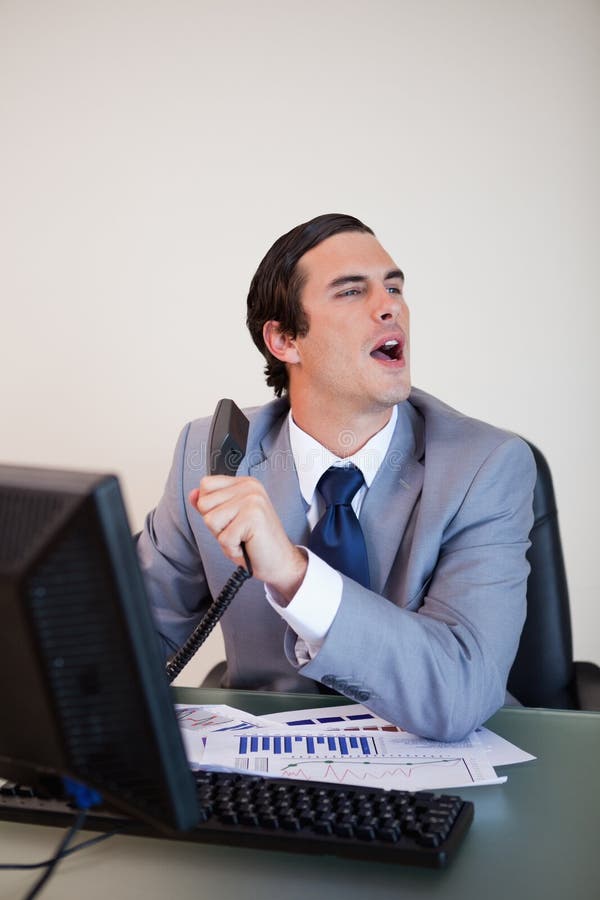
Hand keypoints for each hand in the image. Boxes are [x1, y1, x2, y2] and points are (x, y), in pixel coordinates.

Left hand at [189, 475, 307, 602]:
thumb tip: (192, 494)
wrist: (280, 562)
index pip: (205, 485)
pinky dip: (232, 549)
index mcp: (243, 483)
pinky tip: (247, 546)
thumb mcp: (228, 521)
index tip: (231, 519)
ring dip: (223, 537)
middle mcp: (249, 487)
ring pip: (211, 520)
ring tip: (242, 538)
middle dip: (216, 525)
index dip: (210, 508)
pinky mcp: (254, 517)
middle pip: (204, 504)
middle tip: (238, 531)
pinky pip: (224, 538)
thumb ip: (211, 506)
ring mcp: (252, 500)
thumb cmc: (255, 543)